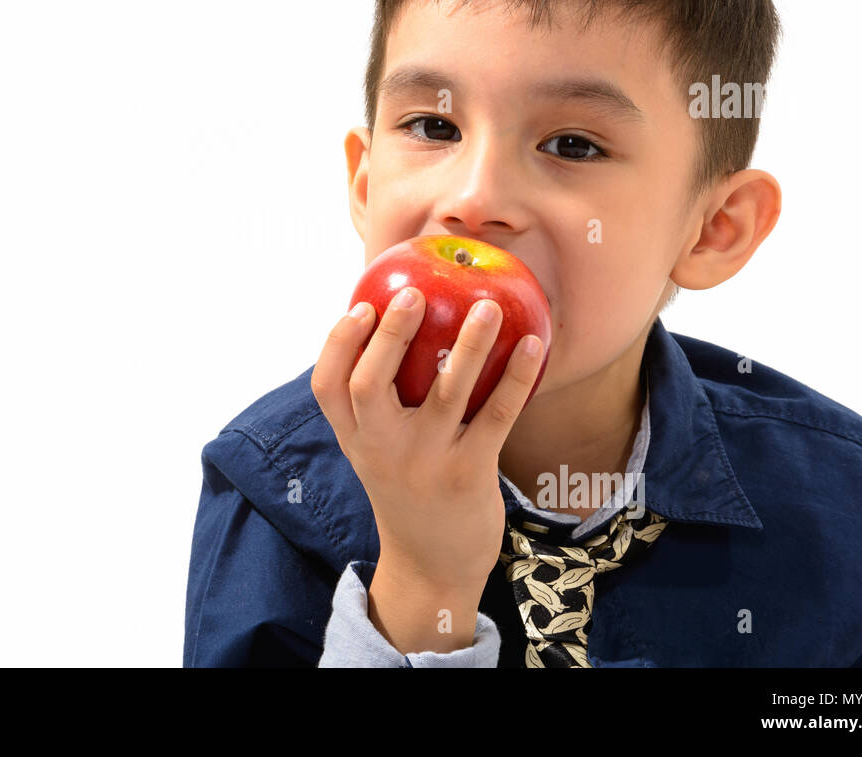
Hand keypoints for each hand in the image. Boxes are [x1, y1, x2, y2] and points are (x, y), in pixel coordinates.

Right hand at [310, 286, 545, 597]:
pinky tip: (534, 344)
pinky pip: (495, 414)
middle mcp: (381, 448)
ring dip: (469, 344)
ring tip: (488, 306)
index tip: (361, 306)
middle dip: (390, 335)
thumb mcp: (377, 452)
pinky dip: (516, 376)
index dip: (338, 342)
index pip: (326, 385)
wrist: (432, 565)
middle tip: (414, 294)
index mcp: (354, 438)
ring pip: (444, 391)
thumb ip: (376, 404)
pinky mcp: (468, 473)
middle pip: (369, 383)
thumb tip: (397, 326)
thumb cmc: (408, 488)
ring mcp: (424, 461)